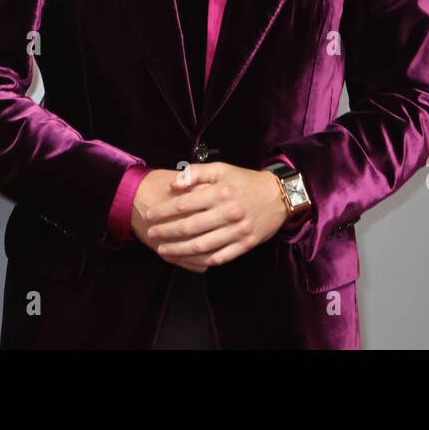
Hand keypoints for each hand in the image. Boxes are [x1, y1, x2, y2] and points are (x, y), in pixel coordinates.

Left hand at [140, 162, 288, 270]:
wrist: (279, 195)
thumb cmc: (245, 181)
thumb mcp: (221, 169)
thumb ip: (196, 173)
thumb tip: (173, 184)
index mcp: (220, 193)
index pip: (184, 204)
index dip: (163, 211)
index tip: (149, 216)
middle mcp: (228, 213)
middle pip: (190, 227)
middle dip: (166, 233)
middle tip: (152, 235)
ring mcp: (237, 231)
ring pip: (202, 246)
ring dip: (179, 250)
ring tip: (163, 251)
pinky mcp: (246, 244)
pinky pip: (221, 257)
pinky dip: (202, 261)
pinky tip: (188, 260)